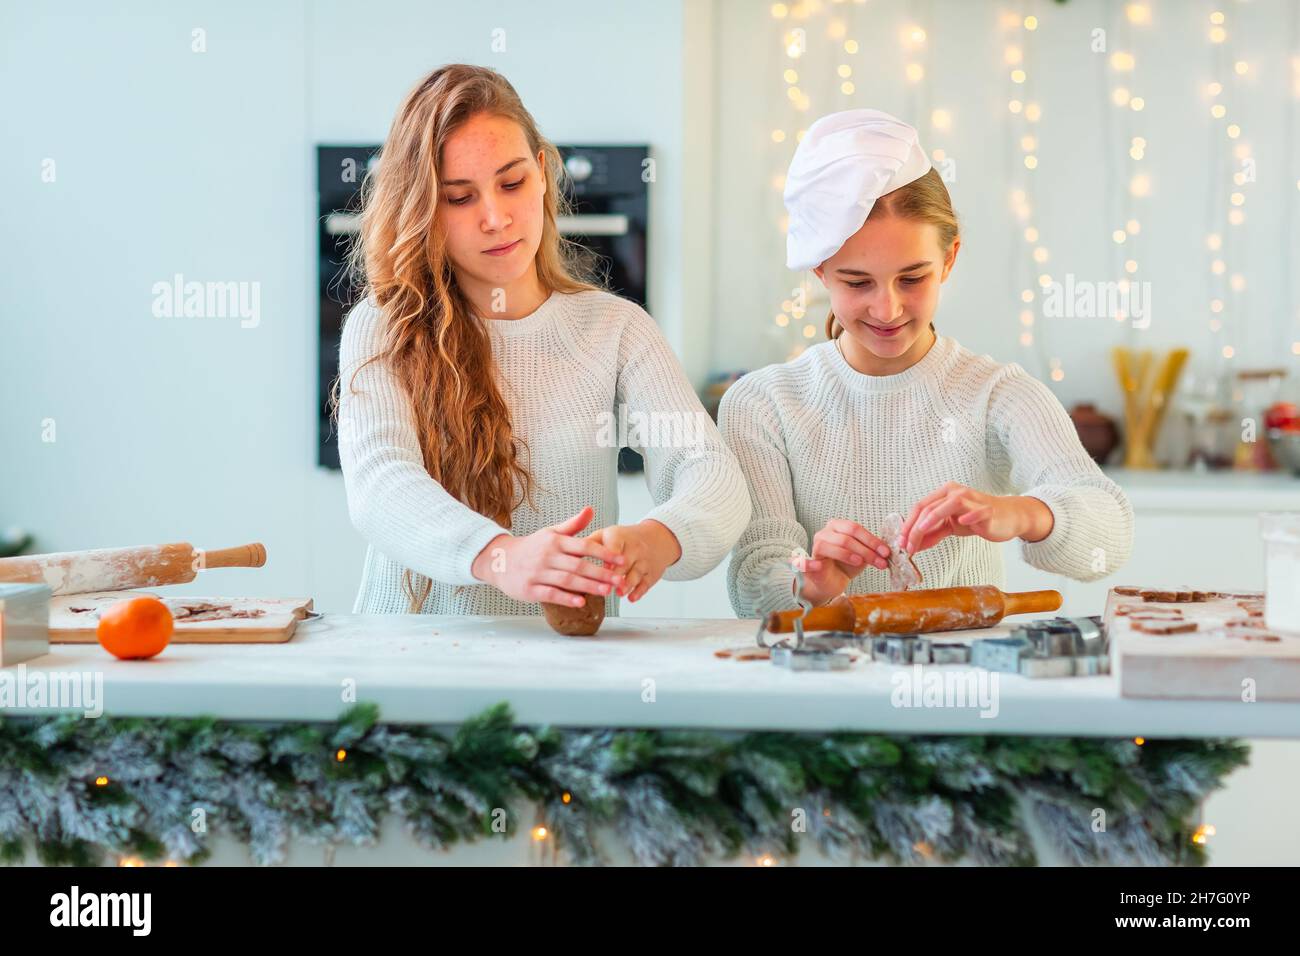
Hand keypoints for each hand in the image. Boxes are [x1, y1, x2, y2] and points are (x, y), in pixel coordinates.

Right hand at [470, 506, 626, 607]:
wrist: (499, 560)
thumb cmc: (531, 547)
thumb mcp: (550, 533)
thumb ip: (573, 525)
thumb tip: (591, 510)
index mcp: (555, 541)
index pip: (584, 546)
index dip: (604, 553)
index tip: (621, 560)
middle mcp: (547, 556)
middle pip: (578, 565)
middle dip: (601, 573)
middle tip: (619, 580)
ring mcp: (538, 573)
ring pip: (567, 580)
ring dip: (588, 586)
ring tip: (606, 592)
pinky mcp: (530, 589)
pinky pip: (550, 594)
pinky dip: (566, 598)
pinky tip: (581, 602)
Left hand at [588, 519, 680, 602]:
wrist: (655, 539)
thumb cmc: (624, 539)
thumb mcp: (606, 535)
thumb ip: (589, 543)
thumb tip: (568, 552)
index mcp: (620, 537)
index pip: (614, 546)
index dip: (609, 557)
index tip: (602, 566)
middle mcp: (634, 548)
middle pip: (626, 562)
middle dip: (617, 575)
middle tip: (607, 585)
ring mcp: (644, 561)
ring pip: (636, 573)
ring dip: (628, 584)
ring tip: (619, 593)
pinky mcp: (651, 574)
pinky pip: (646, 583)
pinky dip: (639, 592)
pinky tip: (631, 598)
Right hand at [795, 519, 891, 606]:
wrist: (830, 582)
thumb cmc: (845, 566)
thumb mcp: (862, 555)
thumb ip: (871, 550)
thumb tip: (887, 551)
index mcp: (837, 526)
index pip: (855, 528)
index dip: (872, 540)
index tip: (886, 552)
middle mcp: (825, 533)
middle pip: (846, 537)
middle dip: (866, 550)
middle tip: (880, 561)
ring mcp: (815, 547)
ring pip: (832, 545)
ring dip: (849, 555)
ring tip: (861, 563)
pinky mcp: (808, 563)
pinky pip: (806, 562)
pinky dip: (810, 563)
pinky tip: (820, 566)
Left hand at [900, 482, 1053, 554]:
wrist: (1006, 518)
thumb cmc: (976, 519)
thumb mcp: (950, 527)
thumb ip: (932, 533)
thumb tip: (913, 545)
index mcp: (944, 494)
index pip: (920, 506)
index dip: (908, 524)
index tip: (901, 542)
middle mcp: (955, 492)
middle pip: (928, 508)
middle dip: (914, 529)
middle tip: (907, 547)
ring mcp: (972, 500)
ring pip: (947, 506)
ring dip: (930, 520)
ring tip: (919, 534)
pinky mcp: (987, 510)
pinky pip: (977, 511)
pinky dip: (969, 515)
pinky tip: (962, 522)